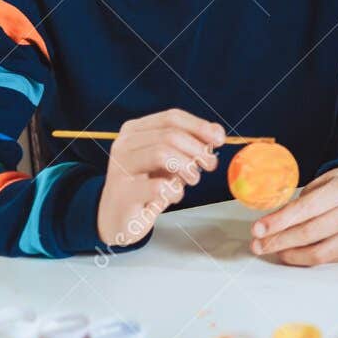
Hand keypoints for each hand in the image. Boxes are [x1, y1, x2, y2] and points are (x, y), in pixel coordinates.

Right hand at [96, 109, 222, 245]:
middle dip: (198, 149)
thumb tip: (216, 132)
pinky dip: (175, 192)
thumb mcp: (169, 162)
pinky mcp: (123, 193)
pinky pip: (158, 186)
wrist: (119, 220)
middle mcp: (124, 144)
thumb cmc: (147, 187)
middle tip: (210, 165)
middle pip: (170, 135)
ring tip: (192, 180)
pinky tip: (173, 196)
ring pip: (161, 153)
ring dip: (187, 168)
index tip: (219, 140)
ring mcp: (120, 168)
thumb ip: (190, 145)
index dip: (199, 126)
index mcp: (135, 130)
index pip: (171, 117)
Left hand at [250, 167, 337, 265]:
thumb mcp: (324, 182)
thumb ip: (301, 201)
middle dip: (278, 240)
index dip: (278, 221)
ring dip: (289, 254)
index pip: (305, 210)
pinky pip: (327, 259)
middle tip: (258, 244)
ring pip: (318, 252)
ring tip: (273, 249)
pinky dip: (305, 258)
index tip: (257, 229)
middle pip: (309, 233)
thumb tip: (272, 222)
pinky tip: (292, 253)